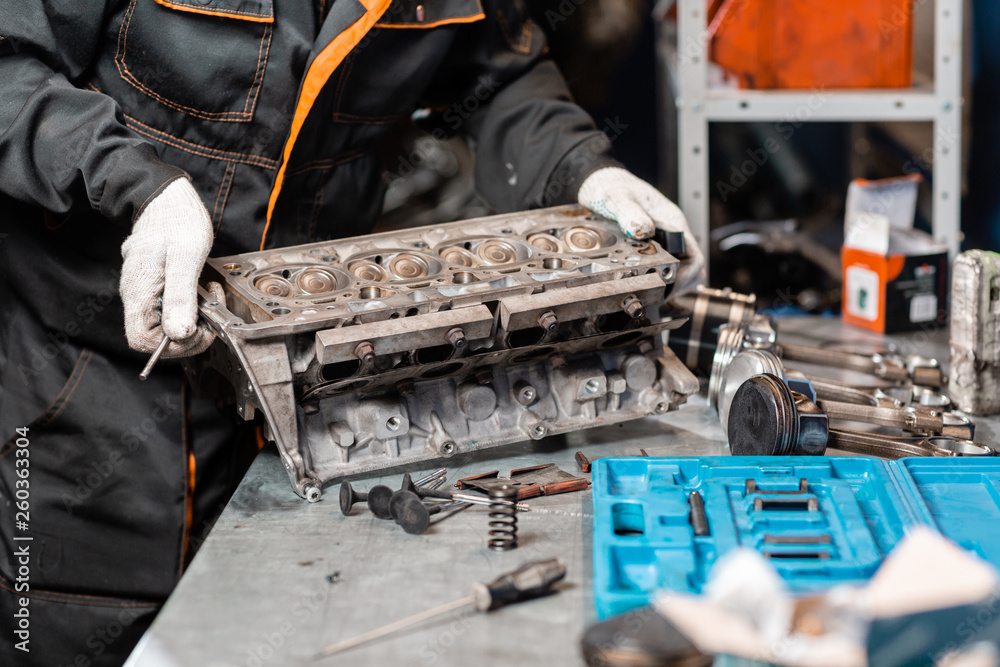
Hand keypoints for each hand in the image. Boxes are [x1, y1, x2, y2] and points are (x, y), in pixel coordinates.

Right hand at [120, 178, 218, 357]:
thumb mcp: (186, 258)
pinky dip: (190, 309)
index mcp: (138, 292)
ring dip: (192, 321)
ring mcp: (145, 293)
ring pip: (164, 327)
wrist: (167, 199)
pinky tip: (201, 293)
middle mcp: (136, 297)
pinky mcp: (156, 288)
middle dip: (188, 335)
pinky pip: (170, 311)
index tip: (201, 328)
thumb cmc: (177, 221)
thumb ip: (181, 297)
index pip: (143, 341)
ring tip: (208, 297)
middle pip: (154, 339)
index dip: (174, 344)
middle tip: (210, 311)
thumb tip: (179, 334)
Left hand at [578, 166, 705, 294]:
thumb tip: (641, 232)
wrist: (604, 183)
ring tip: (650, 294)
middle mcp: (674, 234)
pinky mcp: (654, 246)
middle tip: (656, 298)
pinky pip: (666, 267)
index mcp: (674, 224)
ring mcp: (665, 241)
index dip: (684, 279)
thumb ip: (629, 213)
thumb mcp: (618, 198)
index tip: (665, 290)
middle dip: (678, 287)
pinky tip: (642, 284)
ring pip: (682, 271)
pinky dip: (659, 279)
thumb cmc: (614, 187)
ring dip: (671, 285)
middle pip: (692, 270)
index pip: (695, 259)